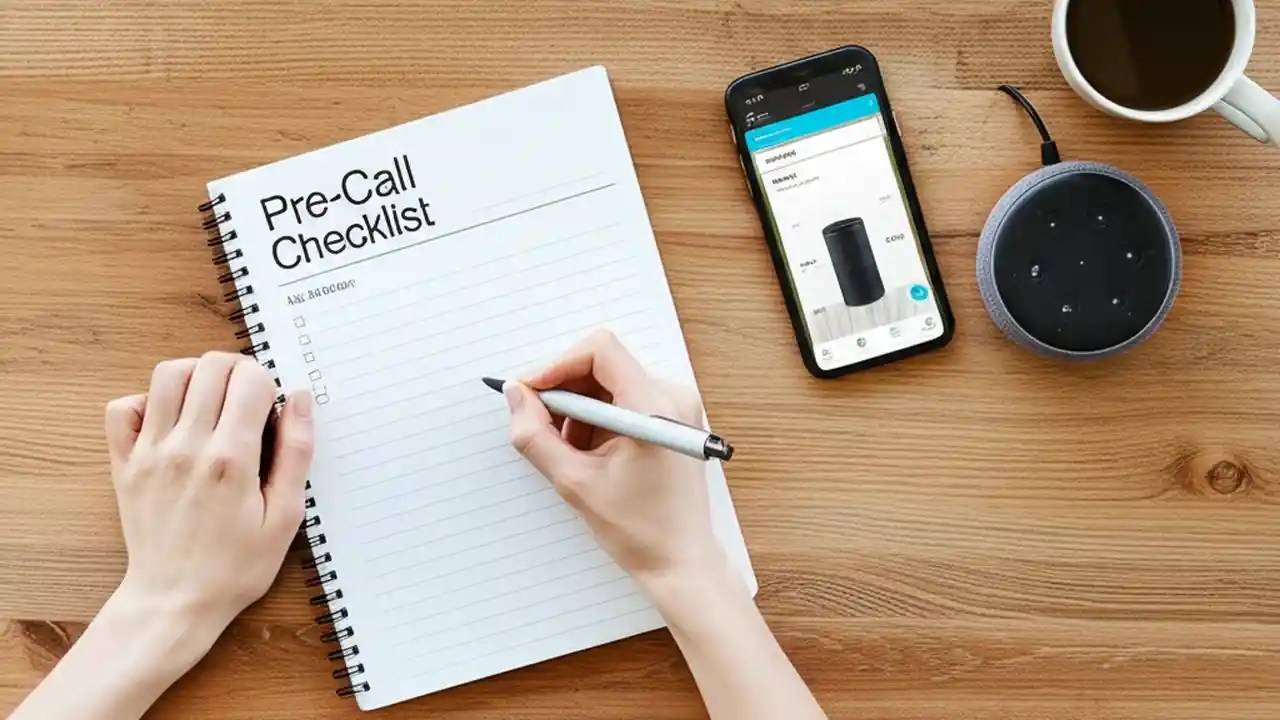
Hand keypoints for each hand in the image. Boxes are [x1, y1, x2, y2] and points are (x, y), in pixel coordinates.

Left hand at [104, 352, 313, 656]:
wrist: (175, 601)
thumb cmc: (236, 566)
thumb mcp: (286, 516)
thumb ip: (296, 452)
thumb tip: (299, 399)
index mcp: (232, 459)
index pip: (250, 379)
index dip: (268, 382)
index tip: (271, 406)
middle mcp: (187, 447)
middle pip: (210, 365)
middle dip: (237, 369)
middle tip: (247, 398)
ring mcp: (151, 453)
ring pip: (167, 374)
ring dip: (196, 375)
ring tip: (212, 400)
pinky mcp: (125, 463)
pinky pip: (122, 407)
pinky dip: (146, 400)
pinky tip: (170, 419)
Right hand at [503, 331, 736, 595]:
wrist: (680, 561)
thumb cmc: (639, 530)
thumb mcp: (573, 482)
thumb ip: (535, 435)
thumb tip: (516, 395)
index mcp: (653, 408)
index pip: (599, 350)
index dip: (557, 365)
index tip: (530, 392)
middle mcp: (671, 396)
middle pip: (602, 365)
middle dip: (565, 395)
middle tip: (544, 431)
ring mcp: (675, 406)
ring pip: (608, 383)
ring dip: (579, 412)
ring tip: (574, 455)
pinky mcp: (671, 418)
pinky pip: (622, 399)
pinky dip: (597, 420)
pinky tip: (593, 456)